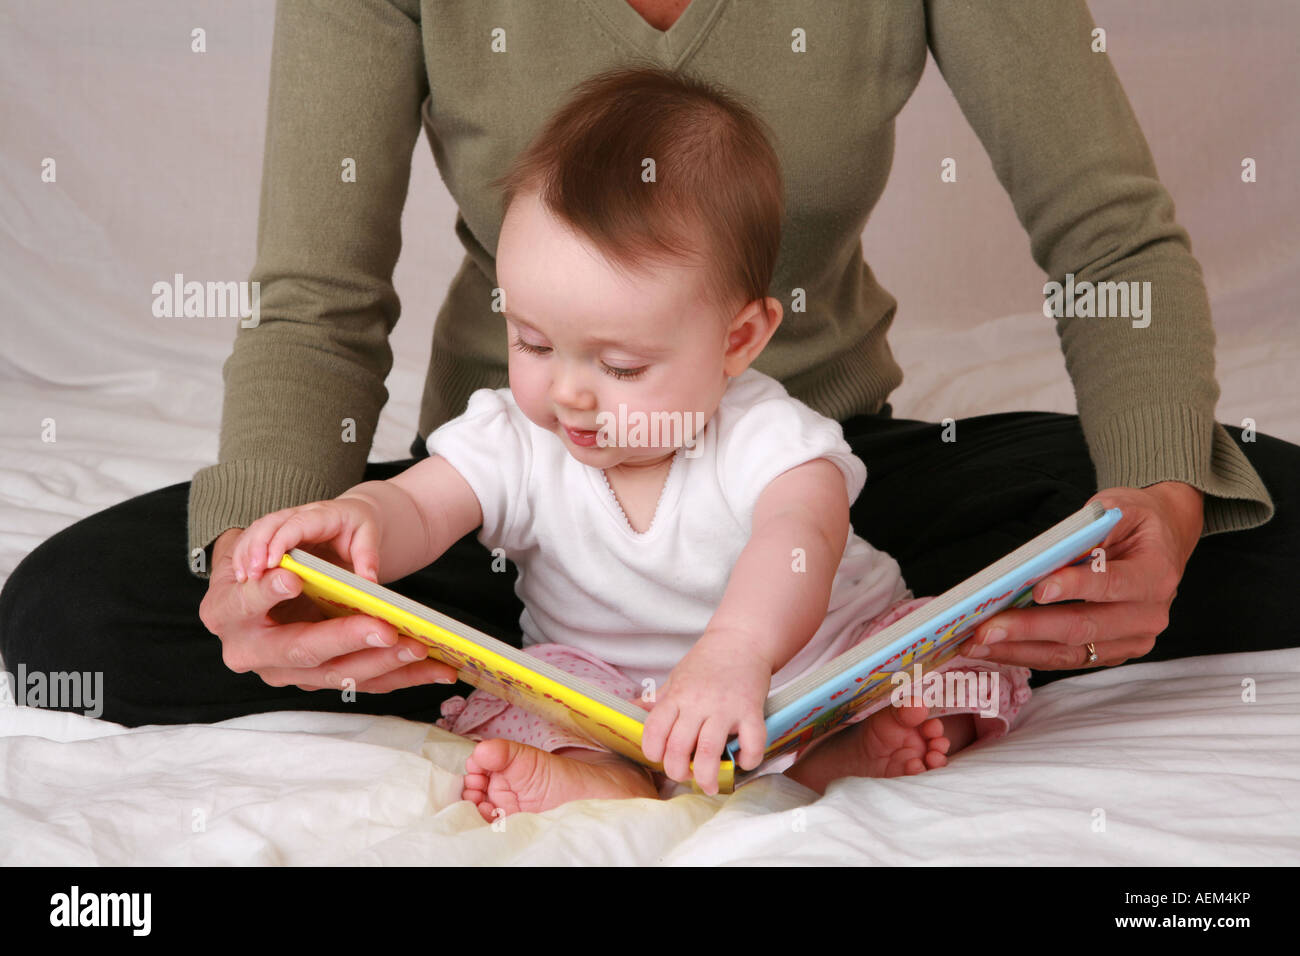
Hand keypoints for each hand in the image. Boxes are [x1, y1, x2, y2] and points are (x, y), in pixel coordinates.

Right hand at [199, 527, 456, 692]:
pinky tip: (438, 671)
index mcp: (228, 610)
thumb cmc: (266, 558)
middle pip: (300, 648)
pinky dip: (402, 676)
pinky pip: (362, 682)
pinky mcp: (316, 680)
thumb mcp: (269, 541)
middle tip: (384, 629)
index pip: (247, 603)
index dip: (267, 593)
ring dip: (384, 663)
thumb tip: (345, 564)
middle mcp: (250, 650)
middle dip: (345, 639)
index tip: (291, 576)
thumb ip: (290, 537)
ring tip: (421, 647)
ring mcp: (285, 672)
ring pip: (337, 673)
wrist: (259, 584)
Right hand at [231, 497, 382, 583]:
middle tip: (250, 575)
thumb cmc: (361, 527)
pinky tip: (242, 577)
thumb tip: (369, 581)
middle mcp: (301, 514)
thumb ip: (368, 558)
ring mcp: (286, 522)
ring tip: (243, 579)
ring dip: (246, 552)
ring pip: (258, 530)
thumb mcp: (370, 539)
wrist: (355, 515)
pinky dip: (245, 555)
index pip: (298, 523)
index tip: (273, 563)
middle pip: (270, 523)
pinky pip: (255, 539)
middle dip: (256, 547)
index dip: (282, 541)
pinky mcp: (277, 533)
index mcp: (324, 514)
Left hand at [639, 631, 771, 794]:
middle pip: (678, 747)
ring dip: (707, 776)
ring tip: (709, 785)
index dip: (652, 751)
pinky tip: (742, 762)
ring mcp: (726, 707)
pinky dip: (747, 760)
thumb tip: (628, 710)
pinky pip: (751, 743)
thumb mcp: (675, 678)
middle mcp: (698, 703)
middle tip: (684, 776)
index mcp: (677, 696)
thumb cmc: (706, 662)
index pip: (654, 729)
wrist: (741, 640)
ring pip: (709, 751)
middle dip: (677, 771)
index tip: (659, 758)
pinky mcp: (751, 710)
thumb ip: (657, 700)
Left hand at [959, 481, 1203, 669]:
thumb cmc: (1135, 522)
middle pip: (1084, 627)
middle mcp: (1148, 615)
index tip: (1037, 589)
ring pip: (1069, 652)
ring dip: (1018, 650)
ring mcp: (1131, 640)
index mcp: (1156, 574)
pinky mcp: (1111, 653)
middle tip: (986, 628)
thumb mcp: (1118, 507)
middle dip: (1030, 629)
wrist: (1162, 542)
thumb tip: (1044, 556)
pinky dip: (1027, 655)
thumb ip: (1087, 530)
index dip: (1075, 587)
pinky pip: (1065, 659)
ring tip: (976, 645)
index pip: (1112, 584)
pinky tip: (993, 649)